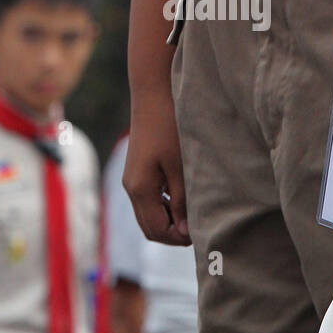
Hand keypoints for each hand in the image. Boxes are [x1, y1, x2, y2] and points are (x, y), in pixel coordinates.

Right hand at [125, 88, 189, 244]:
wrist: (153, 95)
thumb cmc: (169, 127)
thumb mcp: (180, 166)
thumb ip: (181, 200)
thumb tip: (185, 231)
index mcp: (140, 189)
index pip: (157, 230)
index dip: (179, 238)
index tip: (201, 233)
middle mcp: (131, 188)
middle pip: (149, 228)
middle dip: (173, 234)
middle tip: (199, 228)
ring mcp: (132, 180)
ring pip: (148, 216)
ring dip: (168, 221)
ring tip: (193, 213)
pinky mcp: (136, 171)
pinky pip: (148, 201)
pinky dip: (163, 208)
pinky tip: (182, 198)